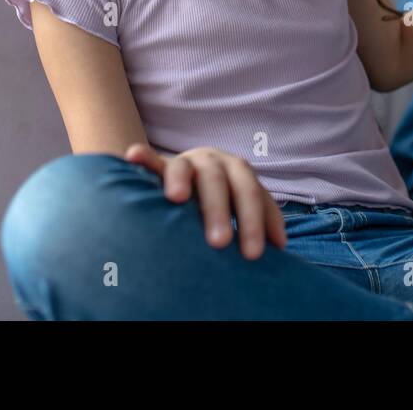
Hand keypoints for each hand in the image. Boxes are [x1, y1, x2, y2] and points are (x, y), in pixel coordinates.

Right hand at [123, 142, 286, 259]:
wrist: (197, 176)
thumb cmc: (226, 199)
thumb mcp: (245, 204)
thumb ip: (263, 218)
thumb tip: (280, 245)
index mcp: (239, 171)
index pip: (251, 194)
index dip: (254, 223)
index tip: (254, 255)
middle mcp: (214, 162)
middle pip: (219, 182)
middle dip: (219, 212)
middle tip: (219, 243)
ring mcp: (186, 161)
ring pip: (184, 168)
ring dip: (181, 180)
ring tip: (177, 198)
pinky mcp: (161, 165)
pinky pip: (150, 159)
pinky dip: (142, 157)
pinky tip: (132, 156)